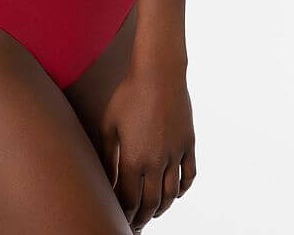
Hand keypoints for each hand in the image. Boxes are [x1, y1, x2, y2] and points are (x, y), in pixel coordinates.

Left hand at [100, 64, 195, 230]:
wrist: (159, 73)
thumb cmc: (128, 94)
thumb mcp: (109, 123)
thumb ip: (107, 154)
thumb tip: (105, 178)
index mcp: (133, 158)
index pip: (128, 198)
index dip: (123, 213)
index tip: (119, 219)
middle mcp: (156, 162)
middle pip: (150, 203)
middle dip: (142, 218)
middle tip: (135, 225)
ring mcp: (175, 154)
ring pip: (170, 195)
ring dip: (161, 209)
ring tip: (153, 214)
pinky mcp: (188, 145)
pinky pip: (188, 176)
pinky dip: (181, 190)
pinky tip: (174, 193)